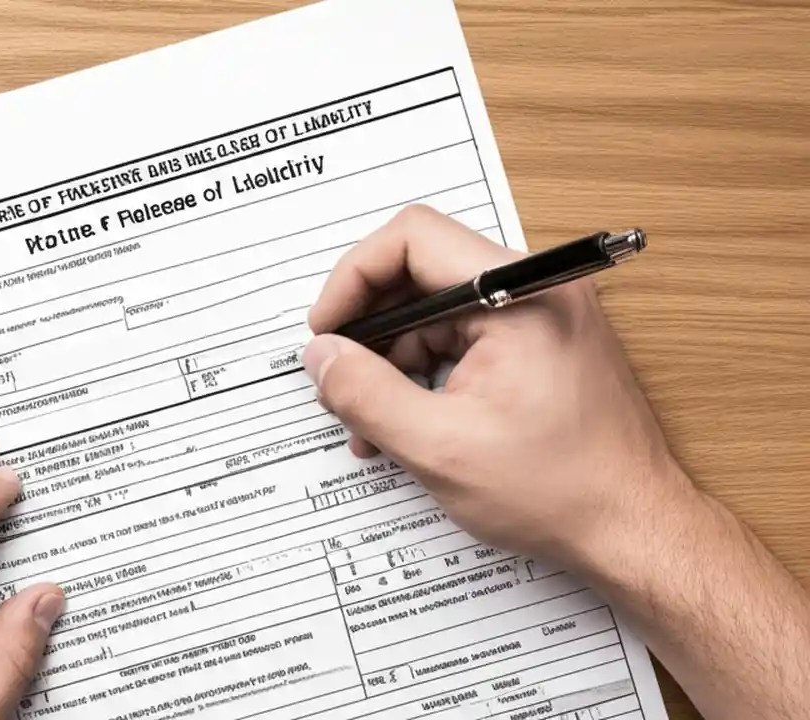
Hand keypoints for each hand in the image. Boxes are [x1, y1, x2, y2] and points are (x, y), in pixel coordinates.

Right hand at [301, 205, 697, 570]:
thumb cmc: (563, 490)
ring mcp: (540, 318)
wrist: (635, 530)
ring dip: (393, 362)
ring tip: (371, 423)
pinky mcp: (539, 347)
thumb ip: (365, 394)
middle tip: (339, 380)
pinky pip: (462, 341)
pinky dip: (426, 376)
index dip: (354, 279)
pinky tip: (406, 424)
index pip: (412, 239)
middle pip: (420, 274)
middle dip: (369, 330)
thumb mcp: (439, 446)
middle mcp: (535, 290)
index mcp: (519, 294)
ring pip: (436, 313)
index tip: (327, 330)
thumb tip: (320, 357)